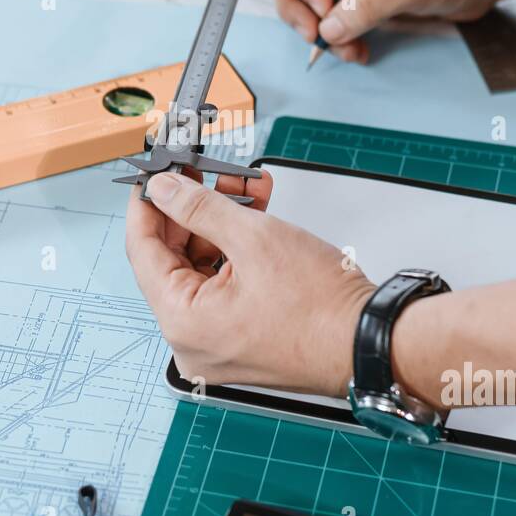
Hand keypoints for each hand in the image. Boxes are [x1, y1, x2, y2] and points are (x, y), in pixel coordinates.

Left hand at [125, 170, 376, 396]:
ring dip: (221, 224)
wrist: (372, 342)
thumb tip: (164, 191)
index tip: (152, 175)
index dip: (146, 205)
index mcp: (183, 323)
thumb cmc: (323, 308)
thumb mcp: (254, 238)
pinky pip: (226, 286)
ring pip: (203, 269)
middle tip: (199, 172)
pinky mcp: (242, 339)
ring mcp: (218, 343)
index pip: (143, 252)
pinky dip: (238, 251)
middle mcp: (193, 341)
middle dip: (192, 210)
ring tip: (241, 186)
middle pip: (174, 260)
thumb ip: (200, 208)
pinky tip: (255, 212)